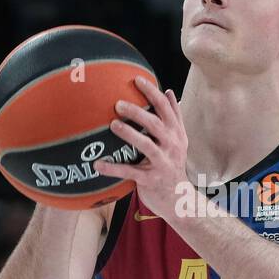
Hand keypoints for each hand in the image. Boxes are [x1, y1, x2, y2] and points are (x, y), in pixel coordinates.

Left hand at [93, 76, 189, 222]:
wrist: (180, 199)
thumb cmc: (173, 165)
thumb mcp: (179, 140)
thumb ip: (174, 117)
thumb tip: (169, 91)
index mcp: (176, 133)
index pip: (165, 108)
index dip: (152, 92)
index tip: (136, 79)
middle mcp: (172, 146)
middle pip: (155, 124)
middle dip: (137, 112)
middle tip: (118, 104)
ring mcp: (162, 163)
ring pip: (146, 145)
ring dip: (129, 134)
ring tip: (113, 124)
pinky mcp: (151, 179)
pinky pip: (130, 172)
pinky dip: (113, 168)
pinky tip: (98, 164)